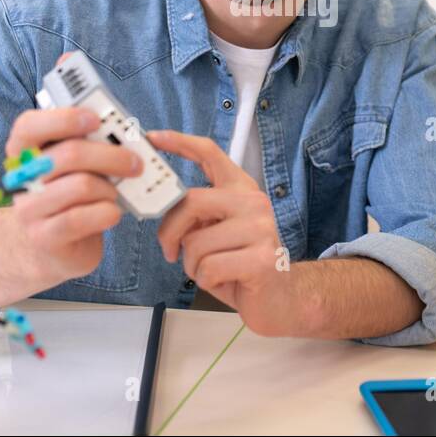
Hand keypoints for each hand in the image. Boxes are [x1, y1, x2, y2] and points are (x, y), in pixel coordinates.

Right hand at [3, 53, 143, 284]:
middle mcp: (22, 177)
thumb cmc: (67, 189)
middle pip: (68, 155)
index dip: (63, 118)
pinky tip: (112, 212)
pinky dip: (107, 213)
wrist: (49, 247)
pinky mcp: (45, 237)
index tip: (95, 118)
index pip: (30, 125)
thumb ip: (74, 114)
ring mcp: (30, 209)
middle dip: (111, 154)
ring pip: (80, 186)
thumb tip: (67, 59)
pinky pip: (83, 218)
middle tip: (136, 161)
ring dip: (111, 187)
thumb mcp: (71, 151)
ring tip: (118, 190)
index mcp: (24, 149)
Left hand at [149, 130, 295, 335]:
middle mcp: (253, 202)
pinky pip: (208, 268)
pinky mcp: (262, 259)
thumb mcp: (218, 232)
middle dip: (169, 232)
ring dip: (192, 266)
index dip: (180, 143)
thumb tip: (163, 206)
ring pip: (196, 243)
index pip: (210, 154)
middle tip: (169, 252)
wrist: (281, 298)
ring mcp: (261, 228)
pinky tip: (225, 282)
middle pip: (191, 202)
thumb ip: (198, 214)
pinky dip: (206, 281)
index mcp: (241, 189)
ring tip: (212, 271)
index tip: (154, 138)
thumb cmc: (241, 265)